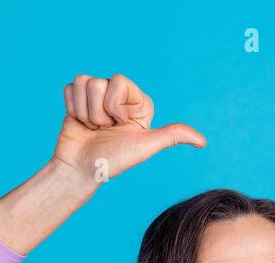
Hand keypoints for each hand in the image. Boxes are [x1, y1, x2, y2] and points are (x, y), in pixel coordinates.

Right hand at [52, 73, 205, 184]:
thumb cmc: (115, 160)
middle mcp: (119, 95)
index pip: (120, 81)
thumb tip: (203, 142)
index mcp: (138, 102)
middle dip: (99, 112)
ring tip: (93, 128)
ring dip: (85, 112)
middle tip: (105, 129)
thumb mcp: (145, 147)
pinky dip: (72, 109)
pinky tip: (81, 123)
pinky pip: (70, 87)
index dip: (115, 106)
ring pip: (84, 83)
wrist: (82, 169)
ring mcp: (98, 96)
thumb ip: (172, 136)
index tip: (120, 125)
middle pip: (100, 82)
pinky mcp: (77, 97)